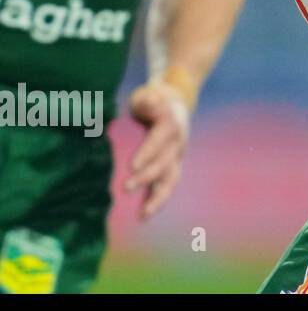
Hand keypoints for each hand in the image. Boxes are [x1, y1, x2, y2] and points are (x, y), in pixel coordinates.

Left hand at [125, 81, 190, 218]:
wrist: (175, 106)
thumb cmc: (153, 101)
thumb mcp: (149, 95)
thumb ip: (149, 99)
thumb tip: (150, 101)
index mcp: (171, 124)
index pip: (160, 140)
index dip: (148, 152)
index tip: (132, 166)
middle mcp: (177, 143)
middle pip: (165, 162)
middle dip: (147, 176)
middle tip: (127, 187)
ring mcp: (177, 156)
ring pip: (172, 179)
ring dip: (158, 197)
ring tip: (144, 214)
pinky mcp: (173, 167)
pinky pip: (168, 185)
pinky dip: (158, 200)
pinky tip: (144, 215)